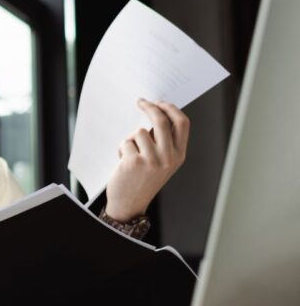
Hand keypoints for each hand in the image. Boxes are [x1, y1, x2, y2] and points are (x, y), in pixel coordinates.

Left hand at [105, 99, 189, 220]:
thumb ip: (164, 142)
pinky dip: (121, 149)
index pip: (182, 123)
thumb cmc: (143, 179)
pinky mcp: (133, 162)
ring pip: (139, 132)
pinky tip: (122, 162)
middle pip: (161, 122)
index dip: (171, 109)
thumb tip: (155, 112)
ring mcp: (151, 160)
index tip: (159, 102)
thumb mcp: (163, 162)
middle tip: (140, 102)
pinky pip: (126, 142)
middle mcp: (168, 158)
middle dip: (150, 107)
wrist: (129, 203)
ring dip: (131, 139)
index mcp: (179, 155)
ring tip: (130, 154)